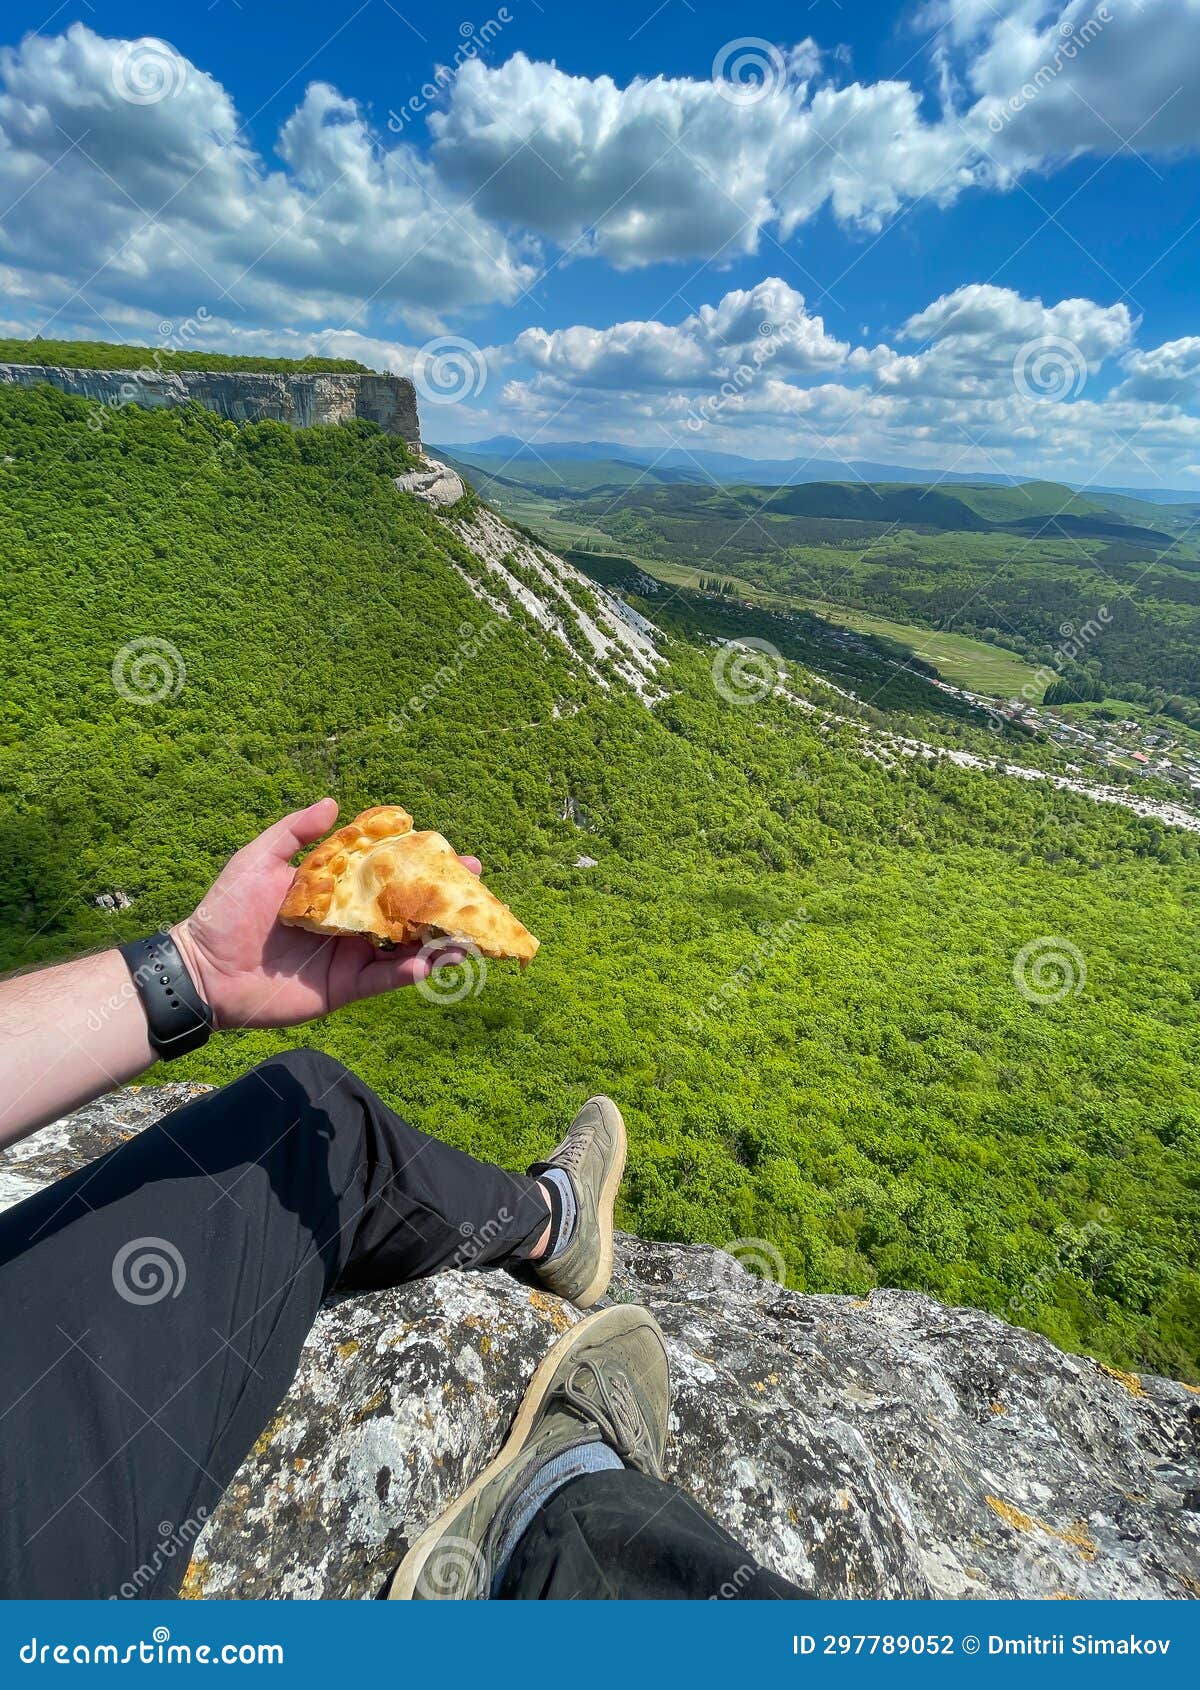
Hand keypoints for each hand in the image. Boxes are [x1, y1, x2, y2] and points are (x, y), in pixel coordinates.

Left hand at [171, 799, 477, 1029]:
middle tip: (474, 889)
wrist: (204, 969)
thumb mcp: (259, 860)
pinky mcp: (345, 988)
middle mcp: (350, 923)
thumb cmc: (227, 911)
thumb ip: (295, 832)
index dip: (419, 864)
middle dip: (442, 901)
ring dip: (438, 941)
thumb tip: (335, 802)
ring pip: (405, 948)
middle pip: (406, 912)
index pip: (386, 874)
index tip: (452, 852)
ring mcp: (351, 957)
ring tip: (467, 932)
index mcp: (336, 890)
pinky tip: (429, 962)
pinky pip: (384, 980)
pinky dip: (409, 973)